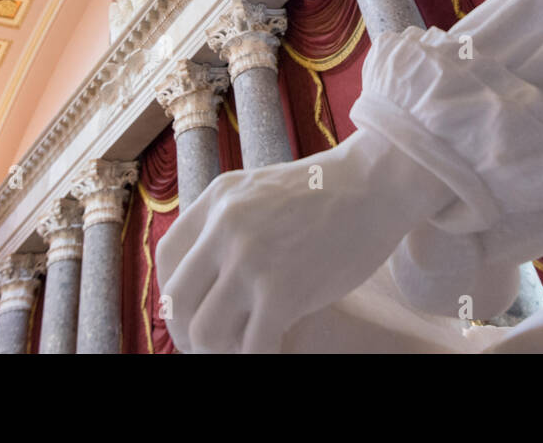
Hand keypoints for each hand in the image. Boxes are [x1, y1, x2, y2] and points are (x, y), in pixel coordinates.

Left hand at [155, 130, 454, 352]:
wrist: (376, 184)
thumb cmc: (327, 193)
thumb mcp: (261, 191)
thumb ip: (230, 222)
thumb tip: (208, 274)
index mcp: (217, 199)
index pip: (166, 260)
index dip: (172, 295)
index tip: (191, 313)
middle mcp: (225, 226)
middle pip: (178, 300)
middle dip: (189, 333)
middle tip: (211, 347)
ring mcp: (251, 258)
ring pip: (206, 331)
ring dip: (219, 352)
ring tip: (243, 350)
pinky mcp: (282, 290)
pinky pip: (251, 347)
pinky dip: (257, 358)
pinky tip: (275, 351)